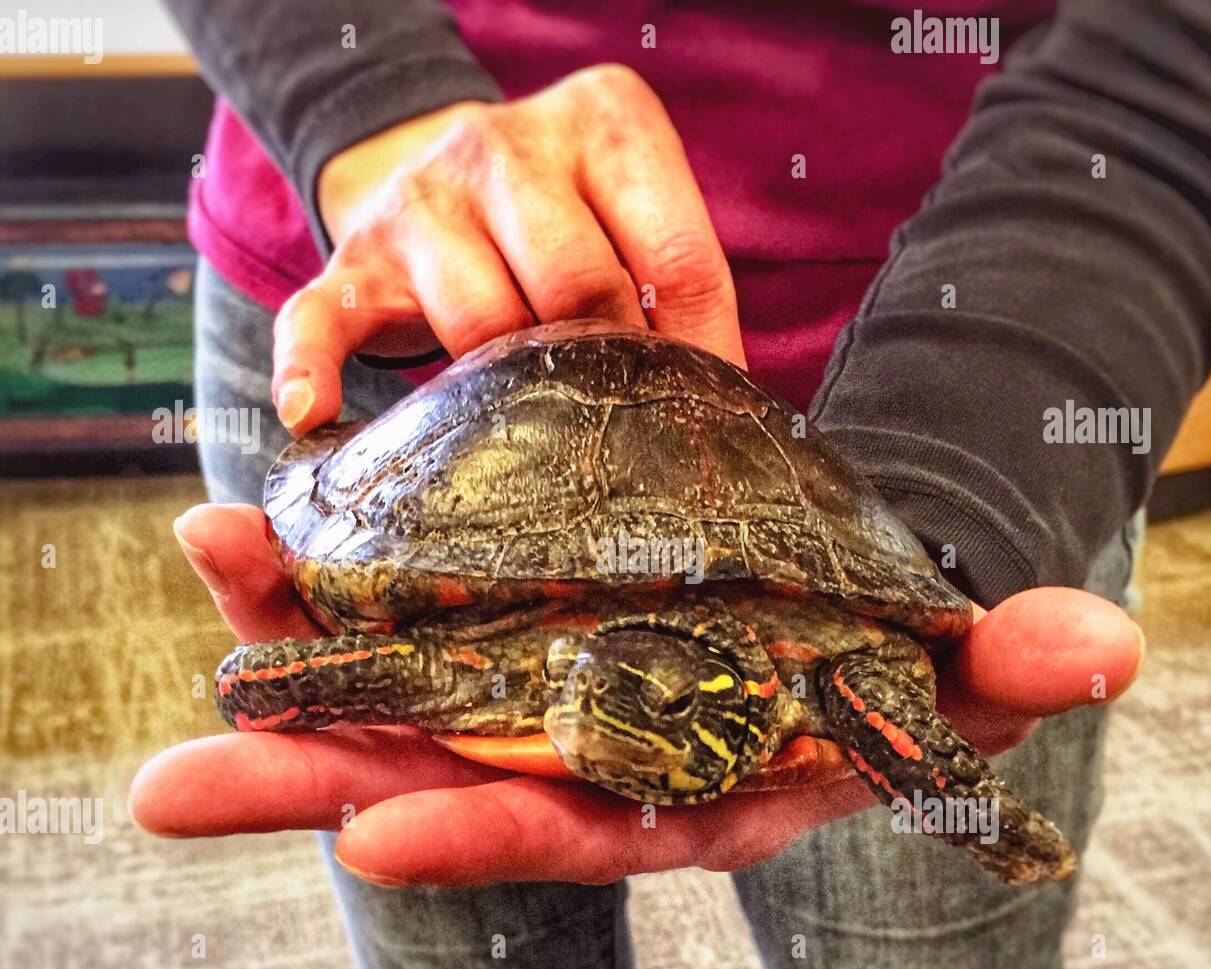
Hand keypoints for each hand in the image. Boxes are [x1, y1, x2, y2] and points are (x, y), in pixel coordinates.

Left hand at [131, 504, 1144, 886]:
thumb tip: (1100, 647)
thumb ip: (1008, 663)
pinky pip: (397, 604)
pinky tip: (239, 535)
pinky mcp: (501, 618)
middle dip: (316, 783)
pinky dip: (314, 577)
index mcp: (685, 786)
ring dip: (279, 665)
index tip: (385, 838)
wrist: (830, 592)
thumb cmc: (887, 649)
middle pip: (444, 780)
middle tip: (179, 788)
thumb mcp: (952, 659)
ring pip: (392, 692)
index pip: (584, 832)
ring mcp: (531, 686)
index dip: (497, 838)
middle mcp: (586, 752)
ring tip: (183, 623)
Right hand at [273, 64, 743, 432]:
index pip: (677, 253)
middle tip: (615, 424)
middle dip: (606, 370)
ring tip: (526, 434)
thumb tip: (732, 404)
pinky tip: (311, 416)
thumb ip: (680, 287)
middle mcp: (504, 145)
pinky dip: (311, 369)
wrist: (441, 168)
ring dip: (508, 393)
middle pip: (579, 287)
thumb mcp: (634, 220)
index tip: (712, 418)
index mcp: (604, 124)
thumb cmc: (566, 221)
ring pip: (478, 322)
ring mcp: (421, 200)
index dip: (703, 353)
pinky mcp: (354, 258)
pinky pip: (322, 317)